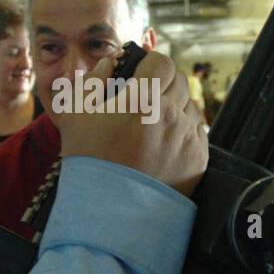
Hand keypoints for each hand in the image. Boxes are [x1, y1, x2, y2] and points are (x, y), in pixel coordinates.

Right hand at [55, 51, 207, 195]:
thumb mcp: (76, 114)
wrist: (109, 210)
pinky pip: (196, 132)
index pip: (162, 62)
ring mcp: (187, 137)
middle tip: (145, 100)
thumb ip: (93, 80)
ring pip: (190, 106)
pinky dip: (183, 132)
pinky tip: (162, 145)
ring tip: (153, 126)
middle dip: (163, 84)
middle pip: (180, 81)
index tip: (141, 74)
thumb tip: (111, 62)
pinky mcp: (198, 158)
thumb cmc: (89, 160)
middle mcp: (172, 114)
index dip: (151, 65)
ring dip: (175, 108)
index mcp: (143, 98)